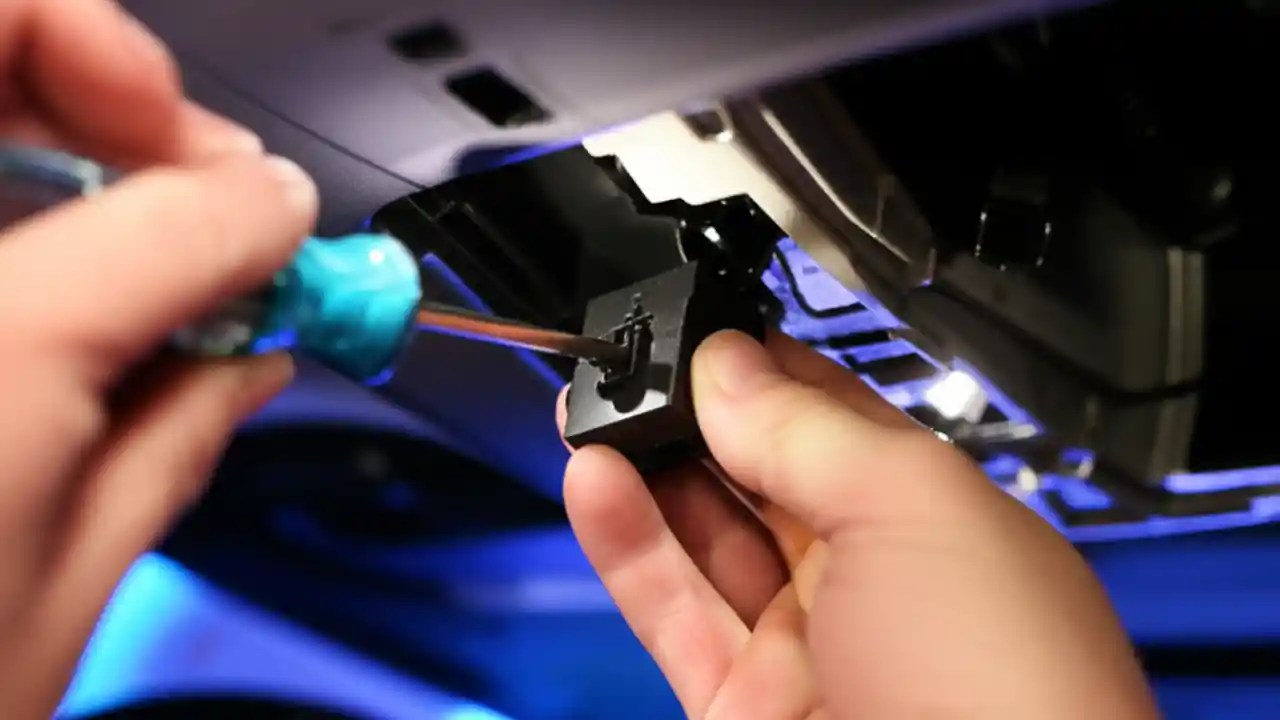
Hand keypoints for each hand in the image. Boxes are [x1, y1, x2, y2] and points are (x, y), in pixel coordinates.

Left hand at [0, 2, 316, 714]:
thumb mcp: (61, 605)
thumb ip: (173, 434)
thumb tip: (250, 339)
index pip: (164, 204)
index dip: (247, 194)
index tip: (277, 222)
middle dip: (117, 76)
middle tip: (190, 166)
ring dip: (36, 102)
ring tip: (109, 200)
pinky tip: (27, 255)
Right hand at [562, 331, 1157, 718]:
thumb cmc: (1009, 695)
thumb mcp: (914, 511)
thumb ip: (810, 431)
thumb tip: (732, 365)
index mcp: (937, 525)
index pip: (835, 420)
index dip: (765, 370)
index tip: (699, 329)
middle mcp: (871, 588)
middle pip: (761, 476)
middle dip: (696, 416)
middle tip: (632, 367)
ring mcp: (802, 654)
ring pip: (706, 542)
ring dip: (647, 471)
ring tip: (596, 411)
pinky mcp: (737, 710)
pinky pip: (669, 611)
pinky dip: (626, 544)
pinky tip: (595, 484)